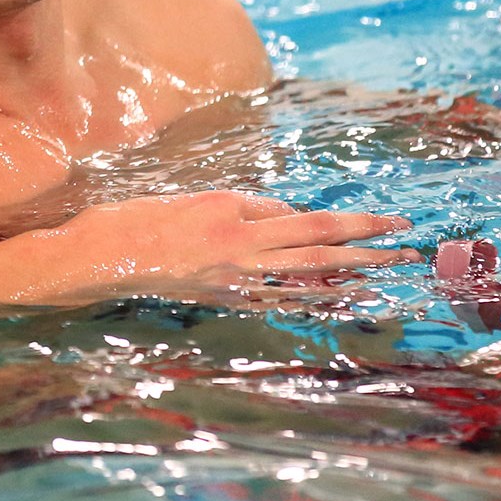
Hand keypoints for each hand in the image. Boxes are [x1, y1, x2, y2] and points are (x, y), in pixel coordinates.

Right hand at [29, 189, 413, 301]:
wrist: (94, 257)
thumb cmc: (131, 221)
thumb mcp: (188, 200)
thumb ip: (233, 209)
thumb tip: (271, 217)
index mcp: (229, 210)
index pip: (298, 216)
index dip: (340, 221)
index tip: (378, 223)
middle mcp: (238, 241)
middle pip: (316, 238)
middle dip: (366, 238)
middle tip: (405, 238)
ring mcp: (232, 275)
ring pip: (306, 270)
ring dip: (354, 269)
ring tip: (391, 268)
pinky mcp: (220, 298)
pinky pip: (276, 298)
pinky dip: (312, 298)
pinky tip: (339, 300)